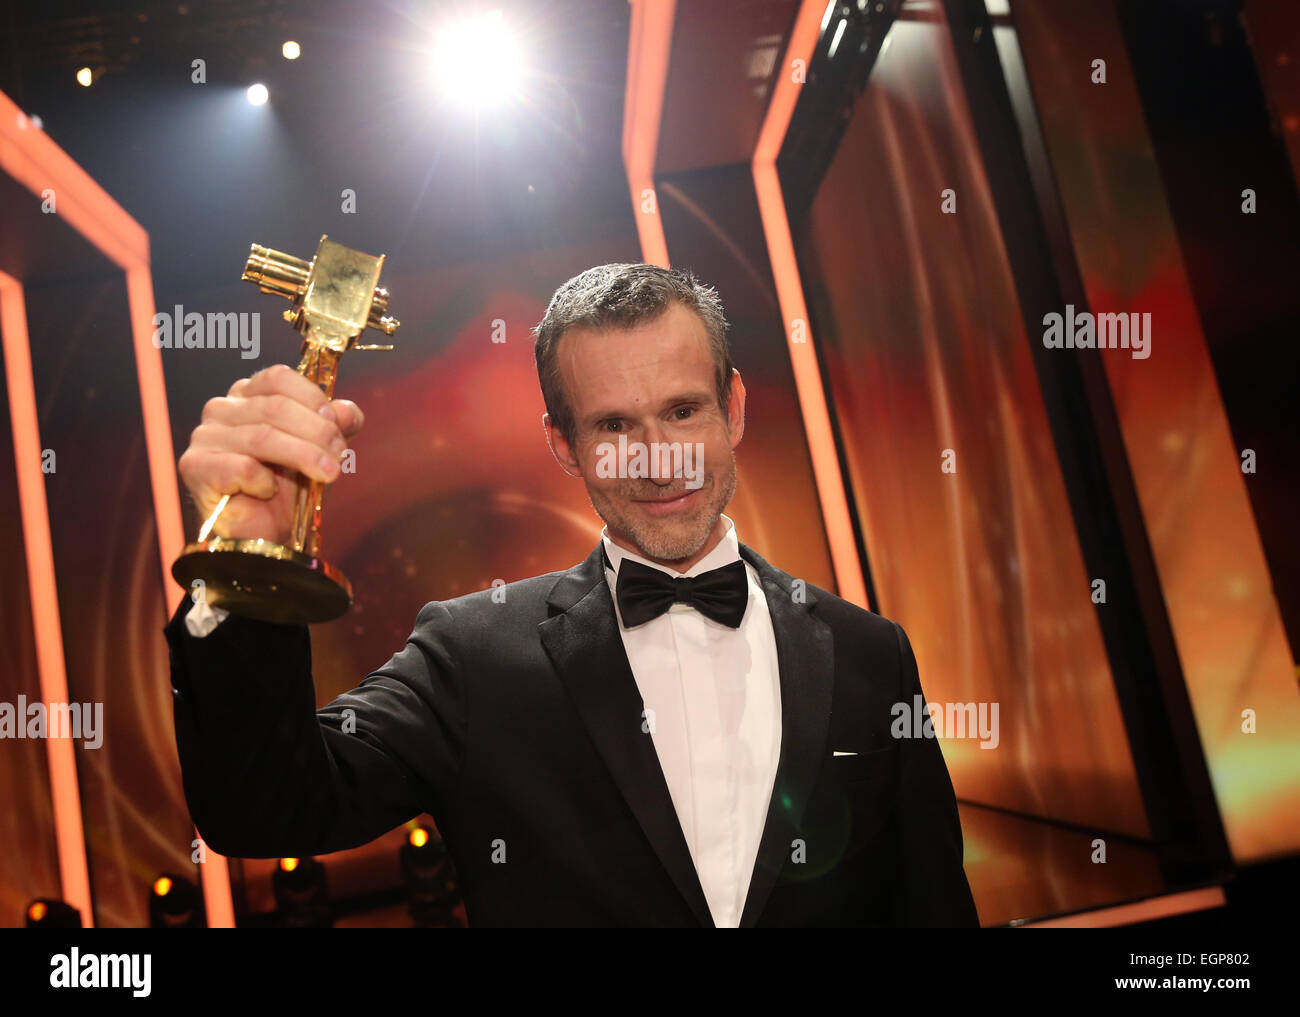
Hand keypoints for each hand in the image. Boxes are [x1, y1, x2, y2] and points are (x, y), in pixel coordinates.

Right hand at [177, 364, 364, 545]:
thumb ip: (335, 426)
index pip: (278, 378)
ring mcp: (204, 436)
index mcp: (248, 394)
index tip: (338, 425)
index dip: (312, 398)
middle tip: (340, 455)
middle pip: (274, 407)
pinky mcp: (195, 466)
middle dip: (316, 431)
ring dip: (304, 455)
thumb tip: (347, 412)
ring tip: (330, 473)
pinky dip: (264, 481)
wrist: (265, 533)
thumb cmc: (288, 487)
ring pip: (262, 436)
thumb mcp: (321, 449)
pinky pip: (240, 467)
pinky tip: (270, 492)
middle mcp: (221, 409)